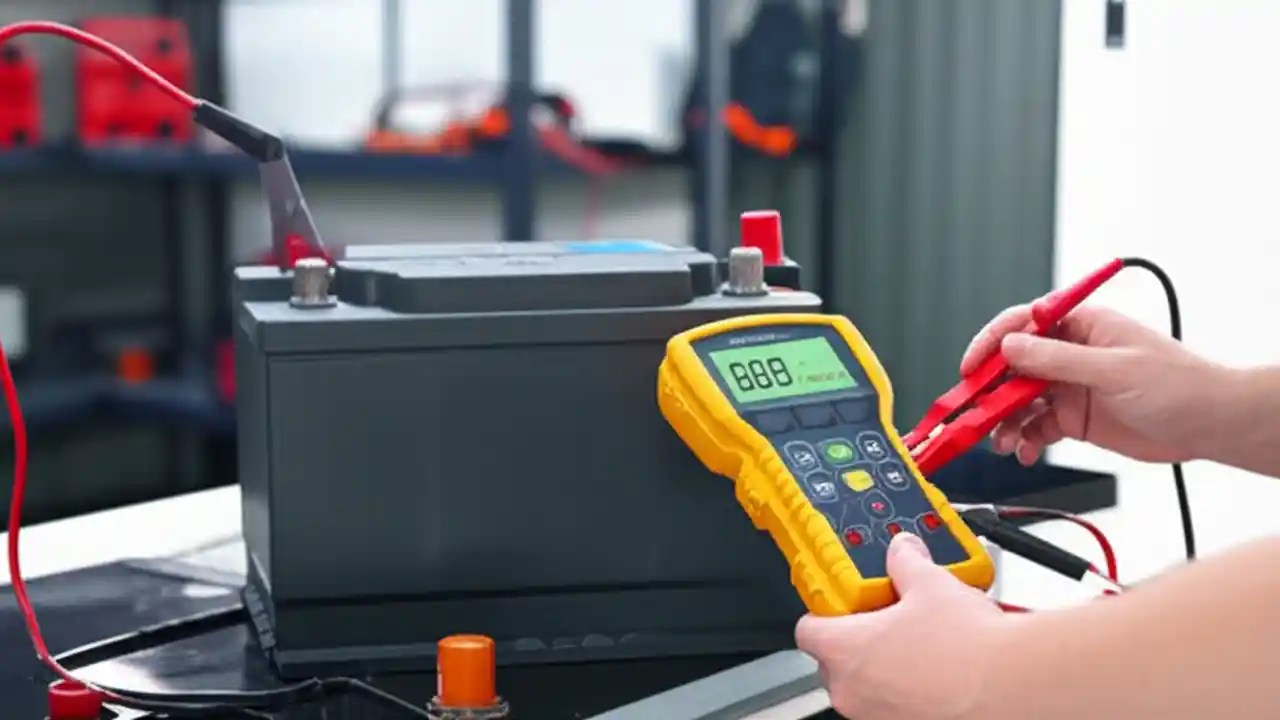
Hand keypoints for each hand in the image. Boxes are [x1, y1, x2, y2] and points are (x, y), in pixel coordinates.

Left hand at [795, 533, 1009, 719]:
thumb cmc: (967, 647)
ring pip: (866, 688)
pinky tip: (937, 675)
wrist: (1012, 688)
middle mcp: (852, 691)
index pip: (808, 629)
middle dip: (859, 641)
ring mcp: (876, 718)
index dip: (826, 611)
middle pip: (835, 661)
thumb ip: (906, 562)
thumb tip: (903, 550)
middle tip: (889, 621)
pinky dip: (907, 694)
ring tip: (922, 646)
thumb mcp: (931, 584)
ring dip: (884, 669)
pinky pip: (893, 709)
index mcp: (844, 650)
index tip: (844, 602)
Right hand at [962, 304, 1228, 464]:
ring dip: (1005, 420)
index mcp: (1080, 326)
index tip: (971, 367)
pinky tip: (1025, 451)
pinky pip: (1036, 426)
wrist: (1209, 424)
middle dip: (991, 390)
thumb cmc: (1178, 384)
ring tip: (1003, 441)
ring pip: (1019, 399)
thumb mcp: (1113, 369)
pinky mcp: (1073, 416)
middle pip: (1013, 366)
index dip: (992, 343)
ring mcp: (1070, 385)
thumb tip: (1011, 347)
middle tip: (976, 412)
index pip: (1022, 324)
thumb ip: (1057, 359)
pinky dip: (1025, 440)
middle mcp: (1069, 353)